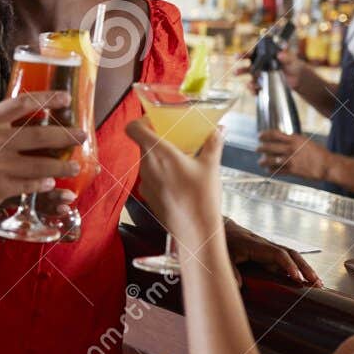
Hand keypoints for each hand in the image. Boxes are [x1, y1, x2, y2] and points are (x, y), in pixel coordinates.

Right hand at [0, 91, 85, 214]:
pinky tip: (51, 182)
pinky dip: (43, 183)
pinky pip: (30, 184)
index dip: (48, 98)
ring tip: (74, 165)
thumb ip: (4, 123)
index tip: (67, 97)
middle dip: (67, 135)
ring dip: (62, 165)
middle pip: (40, 135)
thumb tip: (40, 114)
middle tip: (83, 135)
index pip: (23, 103)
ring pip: (41, 164)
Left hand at [125, 116, 224, 245]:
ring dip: (161, 157)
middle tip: (178, 139)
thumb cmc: (202, 197)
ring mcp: (145, 183)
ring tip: (183, 160)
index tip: (157, 121)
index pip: (133, 128)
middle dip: (159, 139)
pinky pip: (151, 177)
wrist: (195, 232)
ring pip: (148, 161)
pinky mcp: (148, 197)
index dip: (142, 121)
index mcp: (158, 153)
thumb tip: (220, 129)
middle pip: (143, 144)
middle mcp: (146, 166)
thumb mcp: (211, 166)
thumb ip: (213, 143)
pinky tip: (180, 180)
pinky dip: (161, 173)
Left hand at [227, 223, 321, 285]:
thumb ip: (229, 270)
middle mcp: (266, 245)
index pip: (277, 254)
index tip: (296, 278)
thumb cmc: (223, 243)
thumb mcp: (222, 256)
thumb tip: (238, 286)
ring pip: (292, 257)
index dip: (288, 265)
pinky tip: (306, 281)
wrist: (222, 229)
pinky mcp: (270, 254)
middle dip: (305, 268)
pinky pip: (287, 261)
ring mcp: (269, 249)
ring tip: (318, 284)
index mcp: (255, 245)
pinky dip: (298, 270)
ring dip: (305, 269)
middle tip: (316, 283)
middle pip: (291, 254)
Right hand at [238, 47, 309, 94]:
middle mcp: (259, 66)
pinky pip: (256, 90)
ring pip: (250, 80)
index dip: (242, 54)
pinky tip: (256, 91)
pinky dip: (255, 92)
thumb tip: (280, 55)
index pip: (250, 54)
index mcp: (263, 56)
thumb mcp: (291, 58)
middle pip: (246, 68)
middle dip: (240, 70)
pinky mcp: (263, 86)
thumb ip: (286, 56)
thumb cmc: (292, 64)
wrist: (297, 77)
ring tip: (248, 85)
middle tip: (236, 72)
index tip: (237, 56)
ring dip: (247, 83)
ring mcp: (260, 77)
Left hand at [256, 130, 330, 180]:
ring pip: (270, 160)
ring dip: (263, 161)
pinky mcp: (292, 171)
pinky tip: (269, 170)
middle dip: (261, 148)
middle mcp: (291, 149)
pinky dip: (271, 171)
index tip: (260, 136)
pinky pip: (277, 171)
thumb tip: (283, 140)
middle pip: (269, 147)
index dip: (265, 135)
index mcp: (295, 139)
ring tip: (260, 162)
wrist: (327, 165)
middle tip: (258, 148)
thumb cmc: (318, 153)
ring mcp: (291, 160)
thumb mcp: (305, 142)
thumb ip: (294, 141)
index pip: (274, 134)